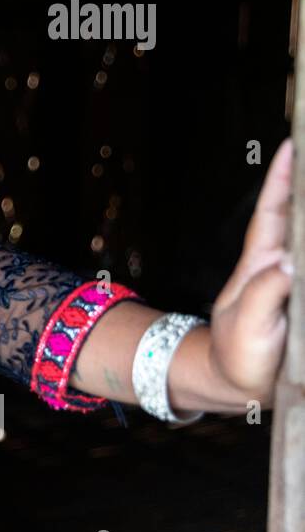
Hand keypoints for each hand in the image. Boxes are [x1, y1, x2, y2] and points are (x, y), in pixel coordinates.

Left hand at [209, 137, 293, 404]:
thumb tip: (288, 262)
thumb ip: (266, 293)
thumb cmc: (237, 354)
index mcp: (261, 264)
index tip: (291, 146)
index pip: (273, 213)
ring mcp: (293, 282)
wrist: (235, 385)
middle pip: (297, 217)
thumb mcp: (247, 323)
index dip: (281, 180)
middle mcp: (279, 266)